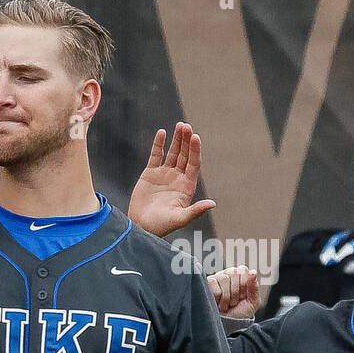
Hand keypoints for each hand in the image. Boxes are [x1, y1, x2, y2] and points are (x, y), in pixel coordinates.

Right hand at [127, 123, 215, 237]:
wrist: (140, 227)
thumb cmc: (161, 226)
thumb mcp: (179, 219)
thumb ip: (195, 211)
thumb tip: (212, 204)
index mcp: (187, 186)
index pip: (194, 163)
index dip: (195, 150)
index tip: (195, 137)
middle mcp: (177, 178)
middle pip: (185, 155)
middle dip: (186, 141)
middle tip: (186, 126)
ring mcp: (164, 174)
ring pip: (173, 152)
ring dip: (177, 139)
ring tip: (180, 126)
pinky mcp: (150, 174)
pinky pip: (156, 155)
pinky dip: (159, 144)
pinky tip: (162, 133)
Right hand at [207, 265, 259, 318]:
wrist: (227, 326)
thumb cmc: (239, 313)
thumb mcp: (252, 302)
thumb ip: (254, 287)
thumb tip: (253, 272)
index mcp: (240, 277)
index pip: (243, 270)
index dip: (244, 284)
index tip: (243, 296)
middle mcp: (227, 275)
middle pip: (234, 273)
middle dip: (236, 291)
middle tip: (234, 301)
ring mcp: (216, 279)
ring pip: (224, 278)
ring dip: (227, 296)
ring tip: (225, 304)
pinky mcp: (206, 284)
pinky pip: (213, 283)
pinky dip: (217, 296)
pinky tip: (216, 302)